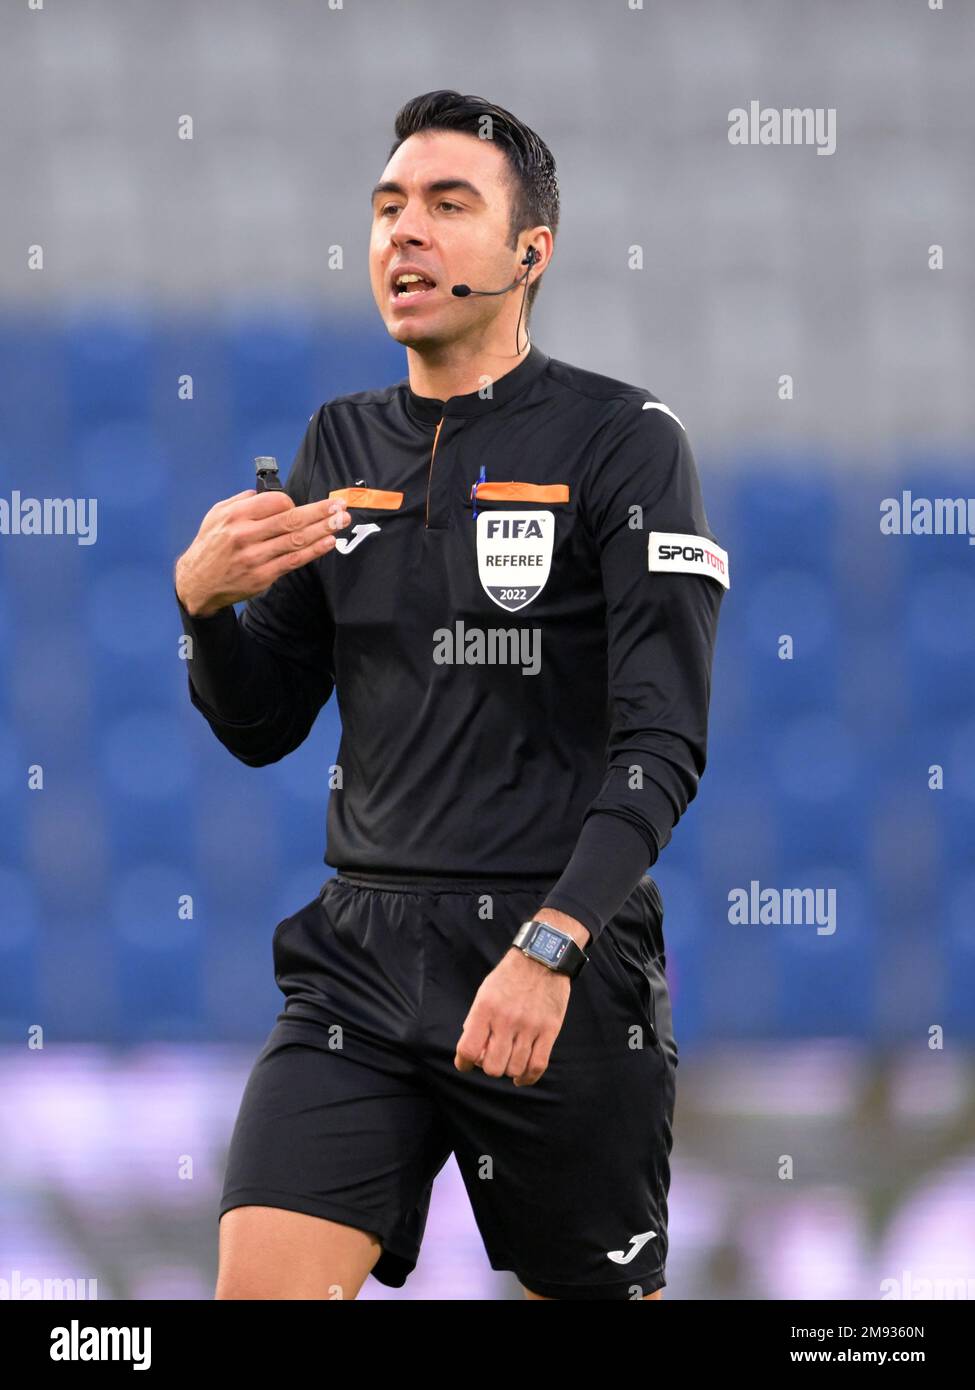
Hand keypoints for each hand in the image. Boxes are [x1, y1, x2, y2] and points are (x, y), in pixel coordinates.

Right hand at [175, 489, 351, 617]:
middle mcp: (245, 535)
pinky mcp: (263, 576)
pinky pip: (294, 561)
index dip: (293, 502)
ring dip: (323, 530)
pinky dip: (314, 551)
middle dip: (320, 512)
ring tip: (342, 521)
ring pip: (296, 540)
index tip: (301, 506)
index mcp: (235, 516)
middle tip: (340, 506)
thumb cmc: (210, 546)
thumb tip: (266, 494)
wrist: (196, 583)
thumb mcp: (216, 515)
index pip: (275, 502)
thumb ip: (241, 501)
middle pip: (291, 520)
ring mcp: (255, 557)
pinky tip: (328, 542)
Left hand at [454, 947, 570, 1085]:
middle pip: (493, 1067)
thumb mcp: (485, 991)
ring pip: (515, 1069)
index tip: (466, 1064)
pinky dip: (528, 1077)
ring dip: (509, 1070)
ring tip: (508, 1061)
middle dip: (489, 1067)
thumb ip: (476, 1020)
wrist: (542, 957)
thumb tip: (472, 1051)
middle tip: (492, 1057)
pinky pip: (538, 1065)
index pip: (469, 1049)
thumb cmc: (509, 976)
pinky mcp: (549, 1030)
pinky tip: (521, 1077)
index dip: (464, 1063)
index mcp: (486, 1008)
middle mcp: (507, 1019)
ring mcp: (530, 1026)